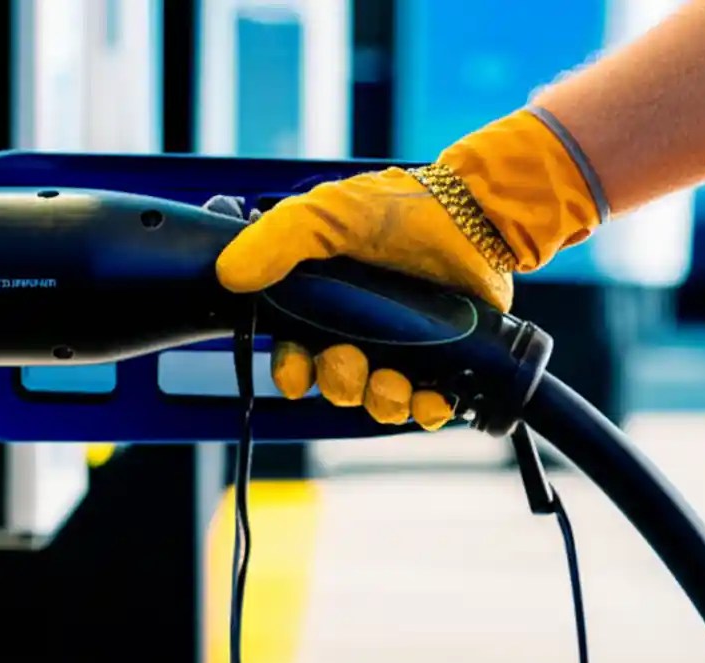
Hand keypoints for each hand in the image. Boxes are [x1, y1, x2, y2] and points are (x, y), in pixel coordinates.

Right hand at [215, 109, 602, 430]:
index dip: (291, 372)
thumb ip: (276, 239)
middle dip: (338, 382)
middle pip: (335, 384)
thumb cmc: (397, 208)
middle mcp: (361, 332)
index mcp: (325, 305)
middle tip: (351, 359)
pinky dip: (428, 411)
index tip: (296, 374)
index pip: (295, 356)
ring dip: (381, 401)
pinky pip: (429, 406)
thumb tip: (229, 274)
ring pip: (379, 401)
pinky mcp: (446, 362)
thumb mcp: (327, 214)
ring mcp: (405, 350)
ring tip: (396, 382)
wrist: (474, 213)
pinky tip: (433, 399)